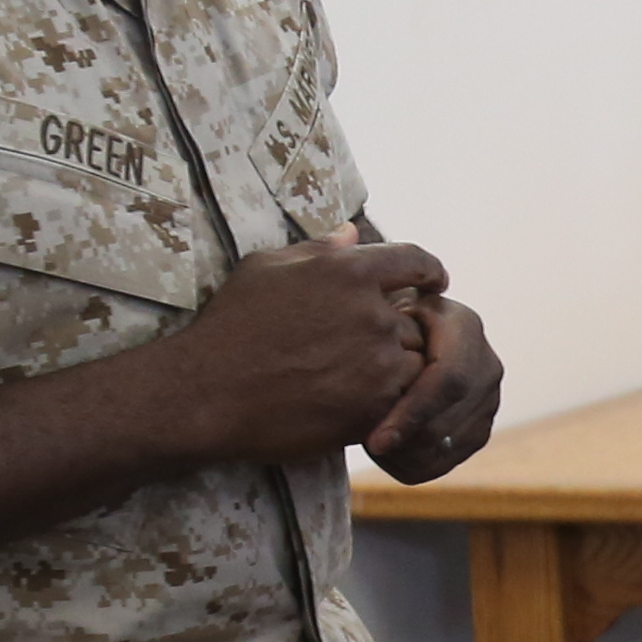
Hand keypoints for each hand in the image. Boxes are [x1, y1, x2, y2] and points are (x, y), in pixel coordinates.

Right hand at [154, 237, 441, 464]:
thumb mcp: (265, 269)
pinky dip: (389, 401)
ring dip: (397, 368)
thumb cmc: (230, 326)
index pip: (415, 260)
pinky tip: (357, 401)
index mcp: (348, 272)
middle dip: (399, 330)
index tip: (434, 282)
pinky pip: (404, 401)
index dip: (429, 270)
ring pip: (415, 363)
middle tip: (369, 346)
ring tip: (357, 376)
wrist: (207, 394)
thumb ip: (317, 250)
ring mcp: (377, 364)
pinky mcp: (373, 408)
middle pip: (415, 319)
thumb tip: (351, 233)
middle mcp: (371, 314)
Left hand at [363, 292, 505, 480]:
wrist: (403, 328)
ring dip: (401, 454)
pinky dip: (408, 463)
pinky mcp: (478, 430)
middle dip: (401, 442)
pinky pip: (441, 463)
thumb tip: (383, 348)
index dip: (412, 414)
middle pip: (446, 423)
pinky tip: (383, 448)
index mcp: (465, 327)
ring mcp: (488, 401)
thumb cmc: (379, 313)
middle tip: (361, 446)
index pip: (448, 381)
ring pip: (443, 448)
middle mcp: (486, 366)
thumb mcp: (377, 304)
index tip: (374, 441)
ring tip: (368, 440)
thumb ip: (380, 323)